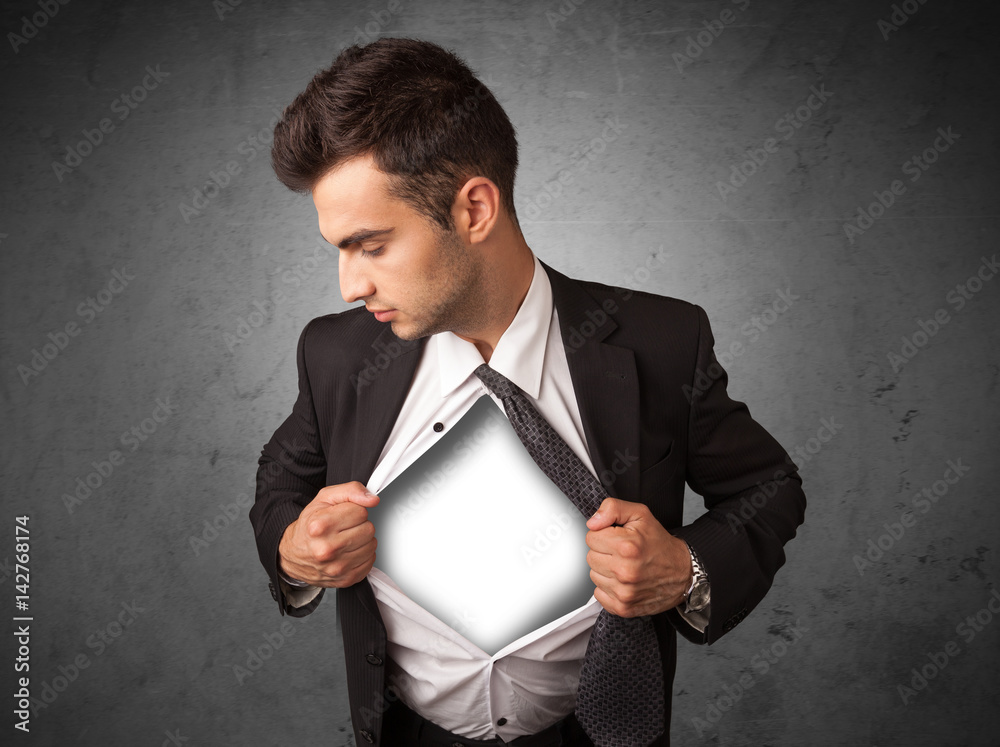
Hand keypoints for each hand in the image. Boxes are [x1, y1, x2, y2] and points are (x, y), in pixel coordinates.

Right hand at [278, 481, 379, 587]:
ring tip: (347, 539)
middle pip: (368, 529)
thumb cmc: (310, 526)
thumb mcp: (325, 498)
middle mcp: (327, 549)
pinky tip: (349, 552)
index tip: (345, 514)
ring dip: (363, 541)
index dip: (355, 510)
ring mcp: (337, 567)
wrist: (293, 554)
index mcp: (320, 525)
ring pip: (371, 546)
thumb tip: (372, 499)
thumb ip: (351, 491)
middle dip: (360, 525)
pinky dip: (363, 555)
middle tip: (345, 527)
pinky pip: (370, 562)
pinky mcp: (346, 579)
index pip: (361, 512)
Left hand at [585, 497, 692, 616]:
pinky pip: (599, 594)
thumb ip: (612, 509)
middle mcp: (624, 571)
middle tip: (622, 552)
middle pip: (590, 557)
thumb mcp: (640, 515)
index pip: (591, 537)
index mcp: (627, 546)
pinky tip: (623, 581)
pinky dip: (608, 587)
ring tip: (624, 565)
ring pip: (593, 575)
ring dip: (605, 570)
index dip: (603, 535)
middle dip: (603, 552)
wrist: (682, 572)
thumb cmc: (659, 544)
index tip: (617, 537)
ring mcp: (624, 592)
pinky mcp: (623, 607)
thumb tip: (592, 523)